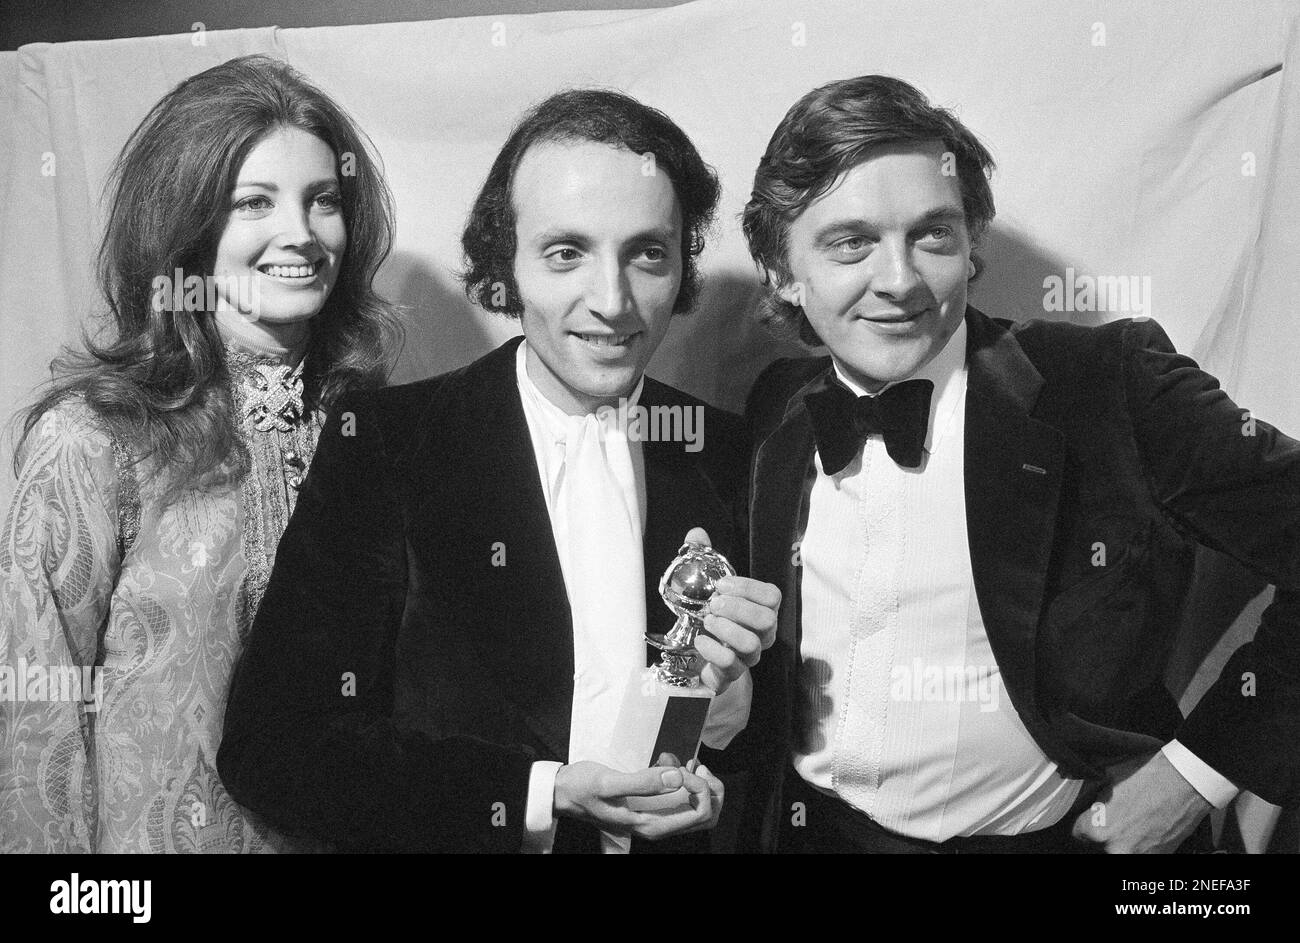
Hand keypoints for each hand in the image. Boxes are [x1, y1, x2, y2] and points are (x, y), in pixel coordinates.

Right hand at [553, 761, 721, 839]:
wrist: (562, 793)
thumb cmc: (582, 788)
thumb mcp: (608, 782)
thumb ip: (643, 781)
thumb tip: (677, 777)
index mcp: (652, 825)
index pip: (700, 813)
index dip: (702, 788)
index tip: (685, 768)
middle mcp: (658, 826)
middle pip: (706, 815)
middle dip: (709, 788)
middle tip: (695, 765)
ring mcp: (657, 817)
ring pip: (698, 807)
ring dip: (698, 782)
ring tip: (679, 761)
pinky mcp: (652, 807)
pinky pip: (682, 798)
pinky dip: (685, 779)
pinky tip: (668, 762)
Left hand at [683, 527, 780, 694]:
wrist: (700, 659)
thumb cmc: (712, 617)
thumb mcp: (707, 586)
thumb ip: (704, 557)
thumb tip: (697, 533)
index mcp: (761, 609)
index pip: (772, 597)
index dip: (749, 588)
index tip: (722, 584)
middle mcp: (762, 634)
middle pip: (767, 620)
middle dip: (739, 608)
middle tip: (714, 604)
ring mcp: (748, 656)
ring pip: (752, 644)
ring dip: (727, 629)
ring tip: (708, 620)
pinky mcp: (731, 675)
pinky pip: (730, 666)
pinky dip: (714, 651)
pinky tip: (700, 641)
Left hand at [1070, 750, 1212, 852]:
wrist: (1187, 781)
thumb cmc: (1148, 775)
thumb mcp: (1107, 777)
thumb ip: (1092, 795)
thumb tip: (1084, 798)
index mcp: (1098, 829)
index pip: (1078, 833)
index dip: (1084, 822)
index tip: (1090, 817)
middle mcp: (1116, 848)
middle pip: (1099, 845)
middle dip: (1104, 832)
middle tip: (1115, 817)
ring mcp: (1140, 856)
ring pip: (1120, 851)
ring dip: (1123, 840)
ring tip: (1133, 822)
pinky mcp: (1161, 857)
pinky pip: (1142, 853)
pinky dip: (1142, 844)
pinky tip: (1147, 827)